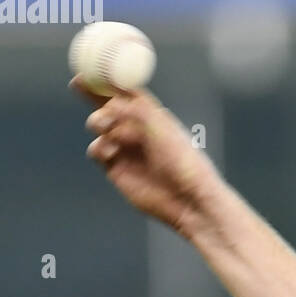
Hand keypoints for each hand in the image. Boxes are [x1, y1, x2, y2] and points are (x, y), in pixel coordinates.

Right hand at [73, 77, 220, 235]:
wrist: (189, 200)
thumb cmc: (182, 161)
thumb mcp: (160, 127)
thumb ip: (134, 109)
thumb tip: (108, 102)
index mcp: (152, 116)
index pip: (125, 92)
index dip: (106, 79)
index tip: (89, 70)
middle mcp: (137, 131)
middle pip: (107, 105)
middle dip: (91, 93)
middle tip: (78, 84)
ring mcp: (126, 149)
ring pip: (99, 127)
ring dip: (98, 122)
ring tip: (104, 126)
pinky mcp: (117, 169)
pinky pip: (97, 151)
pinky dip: (99, 147)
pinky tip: (110, 152)